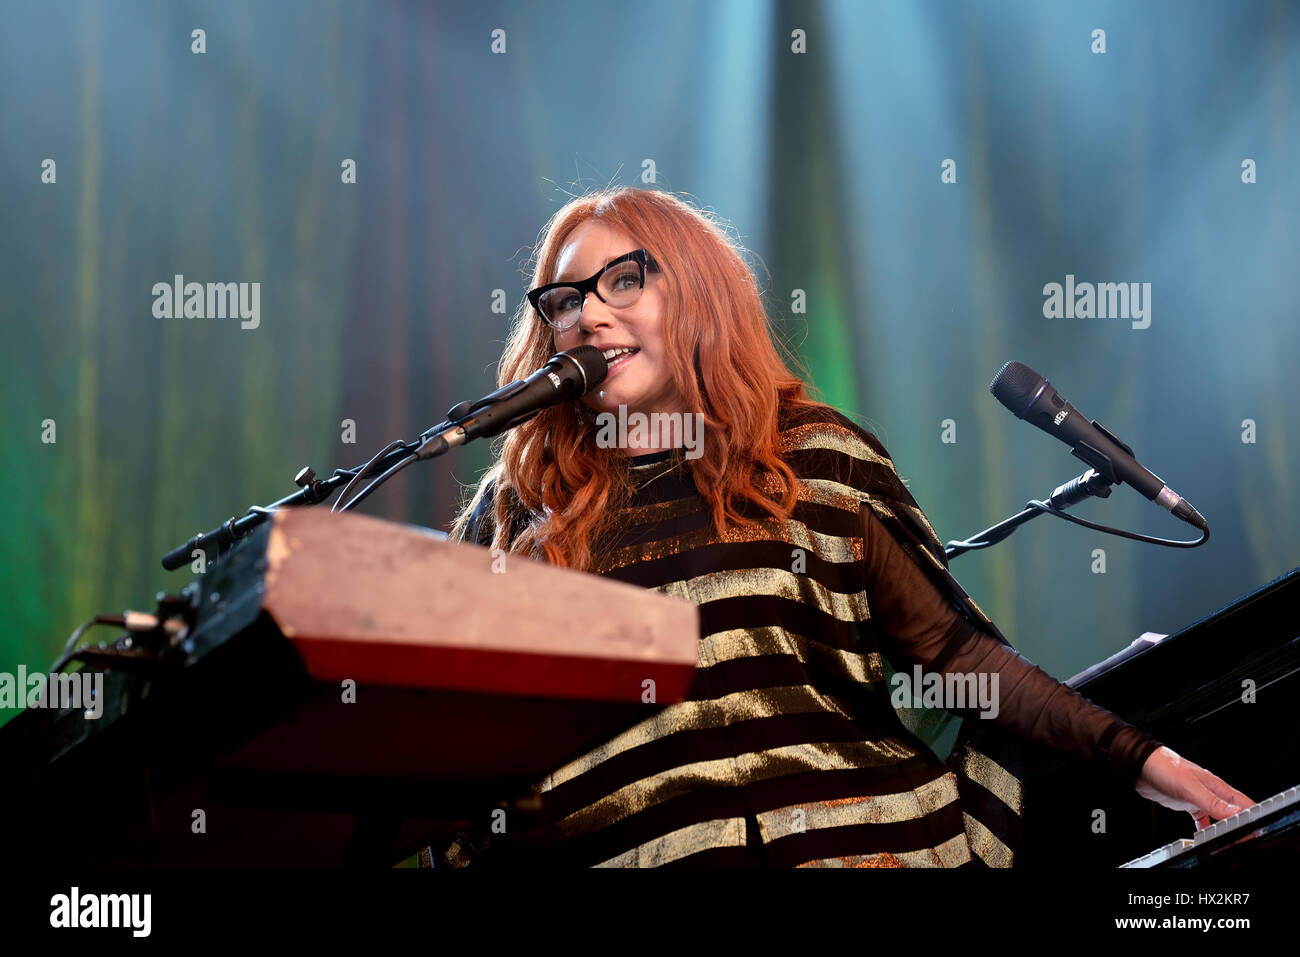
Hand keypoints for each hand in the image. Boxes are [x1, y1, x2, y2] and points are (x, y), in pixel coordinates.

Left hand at [1134, 746, 1254, 829]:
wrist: (1141, 766)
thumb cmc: (1165, 768)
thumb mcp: (1191, 788)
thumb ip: (1213, 802)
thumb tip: (1236, 813)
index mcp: (1217, 786)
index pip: (1243, 803)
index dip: (1253, 815)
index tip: (1257, 828)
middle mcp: (1210, 791)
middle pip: (1233, 810)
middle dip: (1241, 823)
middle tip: (1245, 837)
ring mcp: (1199, 796)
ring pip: (1218, 814)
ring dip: (1225, 826)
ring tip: (1230, 838)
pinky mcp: (1187, 802)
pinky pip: (1201, 817)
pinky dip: (1205, 826)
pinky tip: (1205, 834)